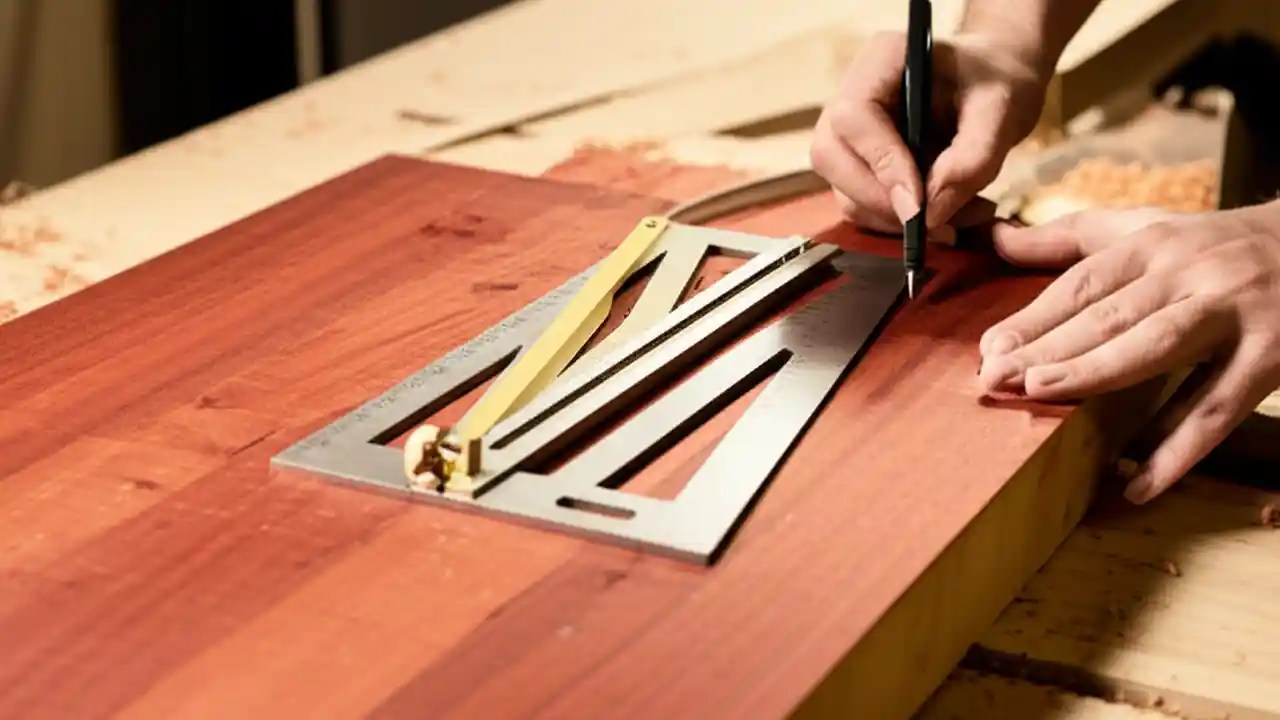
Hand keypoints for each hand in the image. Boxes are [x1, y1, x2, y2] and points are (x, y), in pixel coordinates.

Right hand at [810, 30, 1049, 239]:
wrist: (994, 87)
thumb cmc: (997, 83)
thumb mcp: (1001, 111)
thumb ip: (973, 158)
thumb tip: (931, 213)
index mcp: (880, 61)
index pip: (854, 118)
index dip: (880, 164)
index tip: (919, 206)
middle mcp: (849, 96)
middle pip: (831, 158)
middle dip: (881, 202)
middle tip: (938, 224)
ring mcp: (847, 135)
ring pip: (844, 191)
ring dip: (897, 221)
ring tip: (961, 219)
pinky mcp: (857, 167)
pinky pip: (862, 207)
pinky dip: (901, 224)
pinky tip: (946, 216)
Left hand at [979, 205, 1279, 503]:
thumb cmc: (1215, 244)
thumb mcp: (1146, 228)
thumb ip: (1069, 238)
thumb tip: (997, 238)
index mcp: (1154, 245)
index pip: (1084, 284)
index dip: (1034, 317)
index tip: (989, 349)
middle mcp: (1191, 274)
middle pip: (1111, 314)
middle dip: (1050, 347)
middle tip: (997, 377)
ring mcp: (1235, 314)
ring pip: (1158, 346)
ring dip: (1098, 371)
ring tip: (1043, 395)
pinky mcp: (1273, 357)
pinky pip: (1218, 408)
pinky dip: (1177, 450)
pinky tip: (1136, 485)